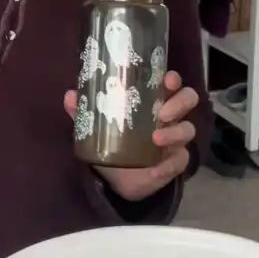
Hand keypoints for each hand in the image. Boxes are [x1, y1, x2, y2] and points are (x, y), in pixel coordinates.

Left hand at [64, 72, 197, 200]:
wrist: (117, 177)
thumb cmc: (113, 140)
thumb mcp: (97, 125)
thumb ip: (84, 111)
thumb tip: (70, 96)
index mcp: (153, 100)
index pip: (171, 83)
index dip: (173, 79)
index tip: (167, 80)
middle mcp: (169, 116)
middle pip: (188, 99)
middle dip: (179, 103)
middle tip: (162, 112)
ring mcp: (175, 139)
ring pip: (188, 129)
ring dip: (174, 133)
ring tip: (155, 139)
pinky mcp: (174, 162)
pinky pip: (180, 161)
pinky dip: (169, 164)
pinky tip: (156, 168)